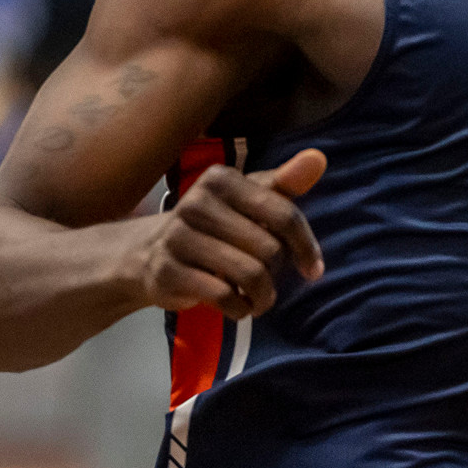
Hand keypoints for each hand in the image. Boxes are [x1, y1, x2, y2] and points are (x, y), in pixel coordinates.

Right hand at [127, 148, 326, 318]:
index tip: (313, 269)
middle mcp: (197, 202)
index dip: (306, 245)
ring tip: (259, 299)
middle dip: (277, 274)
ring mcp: (178, 237)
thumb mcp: (247, 201)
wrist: (148, 254)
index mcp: (222, 180)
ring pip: (249, 274)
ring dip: (262, 296)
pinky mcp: (168, 271)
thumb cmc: (213, 226)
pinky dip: (239, 308)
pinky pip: (223, 295)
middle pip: (269, 249)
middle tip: (269, 282)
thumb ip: (283, 185)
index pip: (283, 214)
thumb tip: (318, 158)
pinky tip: (237, 305)